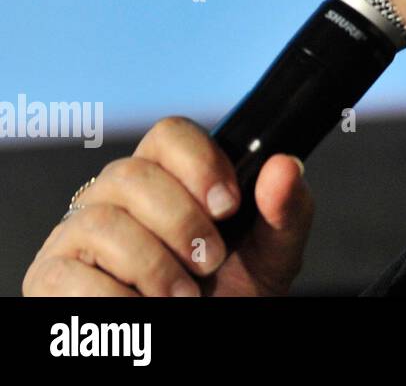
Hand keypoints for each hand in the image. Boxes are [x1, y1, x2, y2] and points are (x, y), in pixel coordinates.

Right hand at [23, 117, 311, 296]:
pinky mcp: (52, 276)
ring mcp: (77, 233)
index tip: (228, 207)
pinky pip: (71, 273)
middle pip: (133, 175)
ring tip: (184, 296)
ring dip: (154, 266)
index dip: (199, 163)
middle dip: (181, 223)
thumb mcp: (272, 253)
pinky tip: (143, 311)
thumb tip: (284, 165)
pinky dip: (117, 298)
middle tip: (209, 262)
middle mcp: (115, 195)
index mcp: (168, 176)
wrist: (203, 340)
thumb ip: (286, 209)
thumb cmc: (233, 292)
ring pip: (102, 222)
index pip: (169, 133)